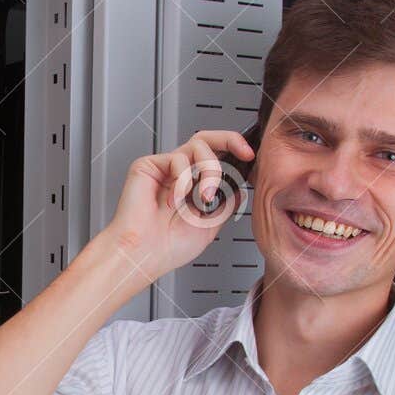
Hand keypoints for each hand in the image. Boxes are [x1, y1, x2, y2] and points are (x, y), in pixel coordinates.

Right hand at [100, 130, 255, 280]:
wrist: (144, 255)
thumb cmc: (167, 247)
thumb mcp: (210, 226)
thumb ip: (225, 205)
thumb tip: (239, 190)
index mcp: (193, 186)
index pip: (216, 157)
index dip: (234, 152)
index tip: (251, 158)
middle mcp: (179, 174)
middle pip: (207, 139)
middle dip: (230, 140)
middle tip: (244, 152)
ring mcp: (164, 168)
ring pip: (197, 145)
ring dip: (209, 170)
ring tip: (204, 196)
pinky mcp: (148, 165)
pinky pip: (176, 158)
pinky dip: (183, 179)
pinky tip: (176, 200)